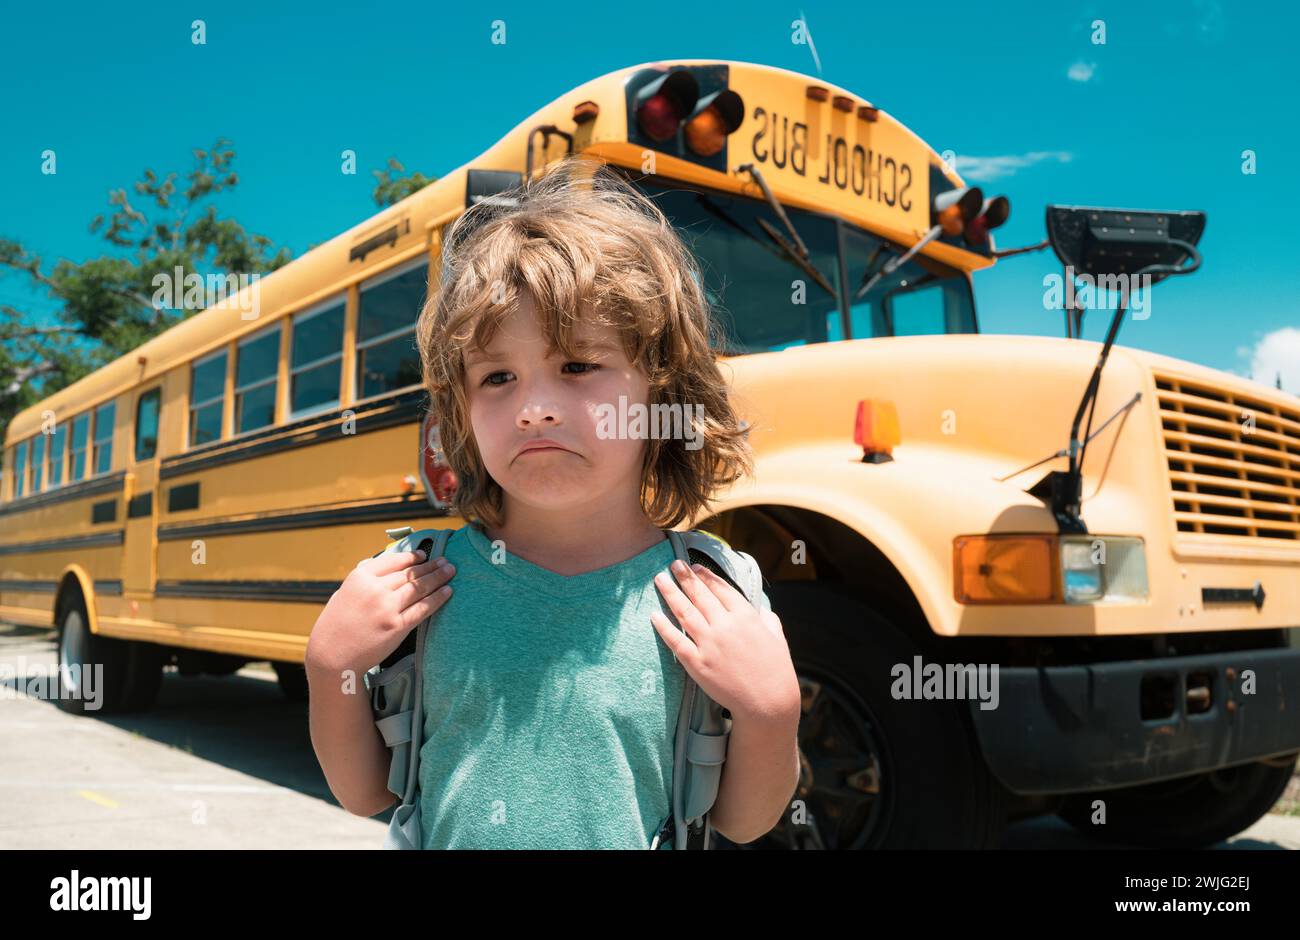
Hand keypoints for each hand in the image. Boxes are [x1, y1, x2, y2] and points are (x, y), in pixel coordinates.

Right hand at [305, 548, 454, 677]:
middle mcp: (375, 589)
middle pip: (409, 574)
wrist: (332, 656)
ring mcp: (387, 607)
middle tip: (445, 561)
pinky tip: (448, 591)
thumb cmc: (335, 626)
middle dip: (430, 566)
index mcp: (359, 577)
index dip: (411, 557)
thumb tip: (375, 563)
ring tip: (450, 571)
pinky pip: (423, 608)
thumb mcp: (342, 594)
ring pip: (419, 588)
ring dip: (438, 577)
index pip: (393, 561)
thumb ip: (361, 580)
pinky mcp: (397, 626)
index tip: (423, 554)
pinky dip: (438, 598)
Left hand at [649, 559, 799, 722]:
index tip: (696, 566)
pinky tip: (654, 615)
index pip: (721, 589)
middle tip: (674, 564)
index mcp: (746, 616)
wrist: (768, 702)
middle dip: (685, 577)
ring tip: (660, 579)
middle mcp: (725, 625)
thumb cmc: (776, 671)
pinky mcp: (697, 663)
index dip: (706, 576)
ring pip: (684, 612)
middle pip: (700, 595)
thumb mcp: (777, 637)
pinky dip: (663, 627)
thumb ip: (767, 620)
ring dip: (670, 593)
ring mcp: (709, 644)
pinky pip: (675, 641)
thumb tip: (760, 611)